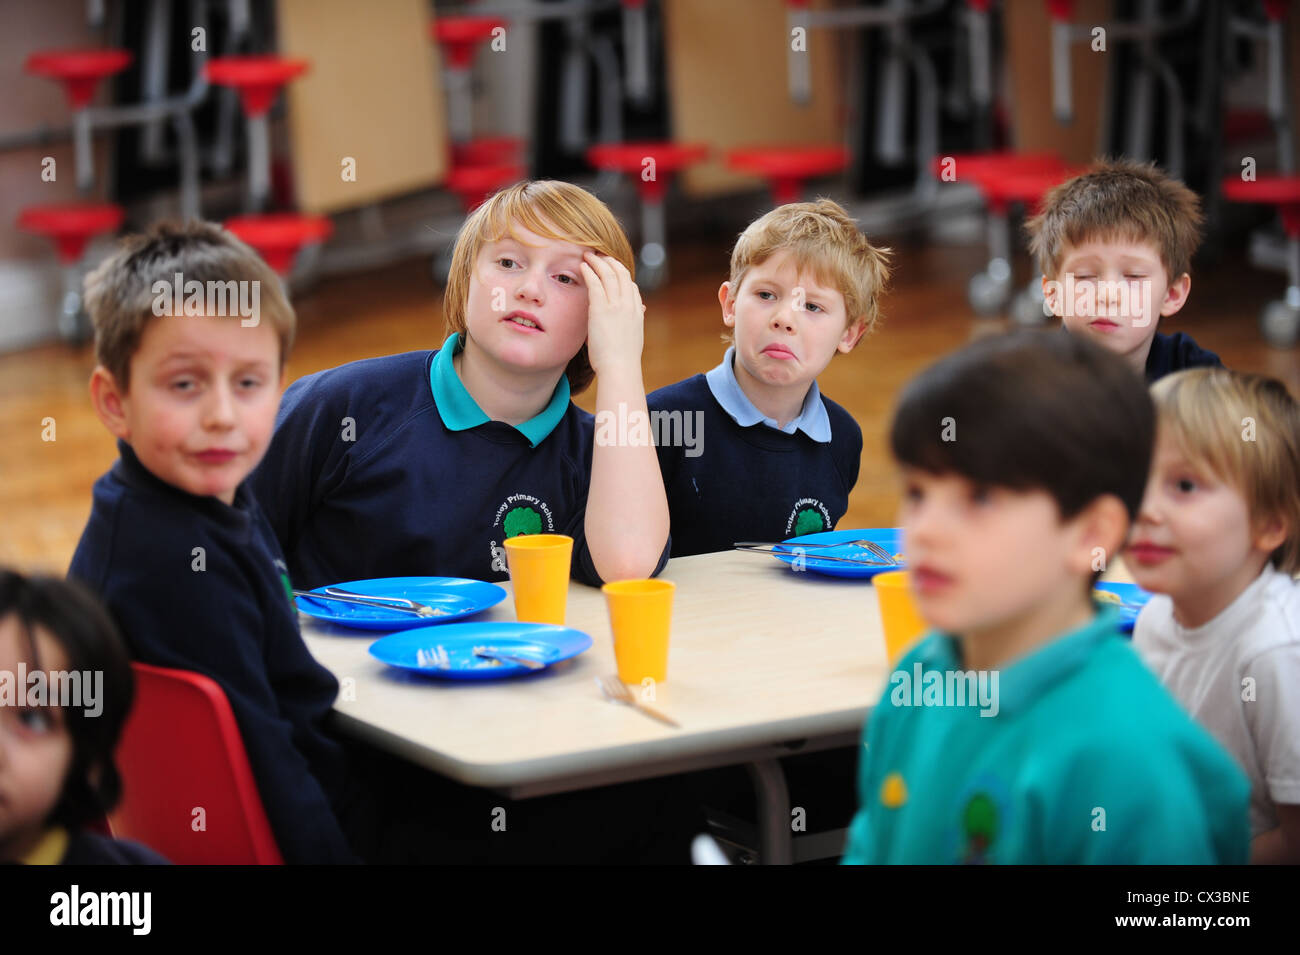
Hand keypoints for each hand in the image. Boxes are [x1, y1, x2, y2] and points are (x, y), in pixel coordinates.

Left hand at [580, 251, 645, 377]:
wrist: (620, 368)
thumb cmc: (622, 361)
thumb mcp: (632, 340)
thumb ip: (632, 325)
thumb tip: (635, 318)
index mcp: (638, 313)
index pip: (631, 286)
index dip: (621, 274)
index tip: (611, 269)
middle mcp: (629, 305)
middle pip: (622, 274)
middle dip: (610, 261)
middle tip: (599, 255)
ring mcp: (616, 305)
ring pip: (608, 274)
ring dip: (598, 261)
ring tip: (588, 255)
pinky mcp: (602, 308)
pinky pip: (595, 283)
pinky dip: (589, 271)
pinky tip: (582, 266)